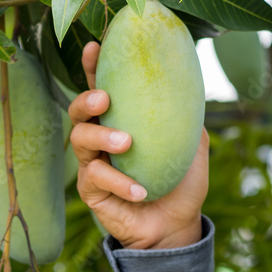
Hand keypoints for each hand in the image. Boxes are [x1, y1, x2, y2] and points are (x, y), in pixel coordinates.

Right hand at [69, 41, 207, 249]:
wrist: (176, 226)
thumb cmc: (181, 184)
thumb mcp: (192, 148)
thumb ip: (188, 119)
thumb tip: (192, 86)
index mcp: (123, 120)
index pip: (104, 86)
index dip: (95, 66)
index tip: (96, 46)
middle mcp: (101, 138)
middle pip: (78, 110)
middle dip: (86, 98)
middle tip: (104, 98)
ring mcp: (92, 164)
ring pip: (79, 139)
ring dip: (102, 137)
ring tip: (127, 143)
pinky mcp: (91, 190)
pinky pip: (95, 178)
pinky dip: (119, 182)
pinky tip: (140, 191)